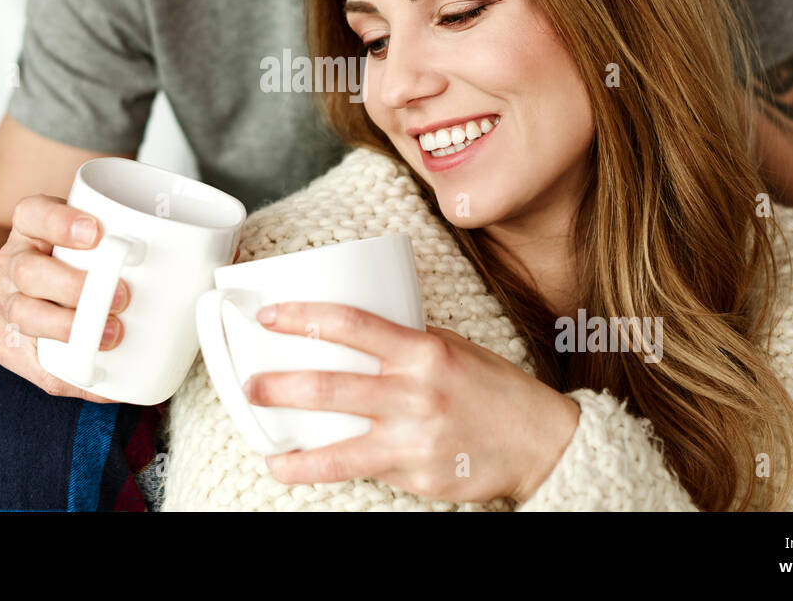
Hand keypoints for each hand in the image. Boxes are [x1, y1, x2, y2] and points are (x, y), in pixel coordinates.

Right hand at [0, 194, 130, 402]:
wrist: (21, 286)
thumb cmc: (74, 258)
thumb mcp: (92, 230)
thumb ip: (142, 231)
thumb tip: (221, 246)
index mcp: (32, 227)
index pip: (33, 214)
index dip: (60, 222)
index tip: (97, 234)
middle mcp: (13, 263)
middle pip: (29, 272)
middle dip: (75, 286)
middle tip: (123, 296)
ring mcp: (6, 305)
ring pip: (25, 316)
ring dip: (70, 330)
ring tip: (114, 336)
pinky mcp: (9, 346)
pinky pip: (36, 366)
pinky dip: (72, 376)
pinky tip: (102, 379)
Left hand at [243, 301, 580, 503]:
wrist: (540, 442)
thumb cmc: (495, 390)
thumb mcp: (454, 349)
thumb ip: (407, 342)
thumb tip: (356, 333)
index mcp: (424, 350)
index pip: (351, 323)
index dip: (303, 318)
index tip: (270, 317)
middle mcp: (416, 392)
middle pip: (331, 385)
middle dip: (280, 386)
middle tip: (252, 386)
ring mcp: (414, 438)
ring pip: (337, 447)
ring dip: (293, 447)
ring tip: (265, 445)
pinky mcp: (415, 474)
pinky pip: (360, 471)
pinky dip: (323, 472)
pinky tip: (300, 469)